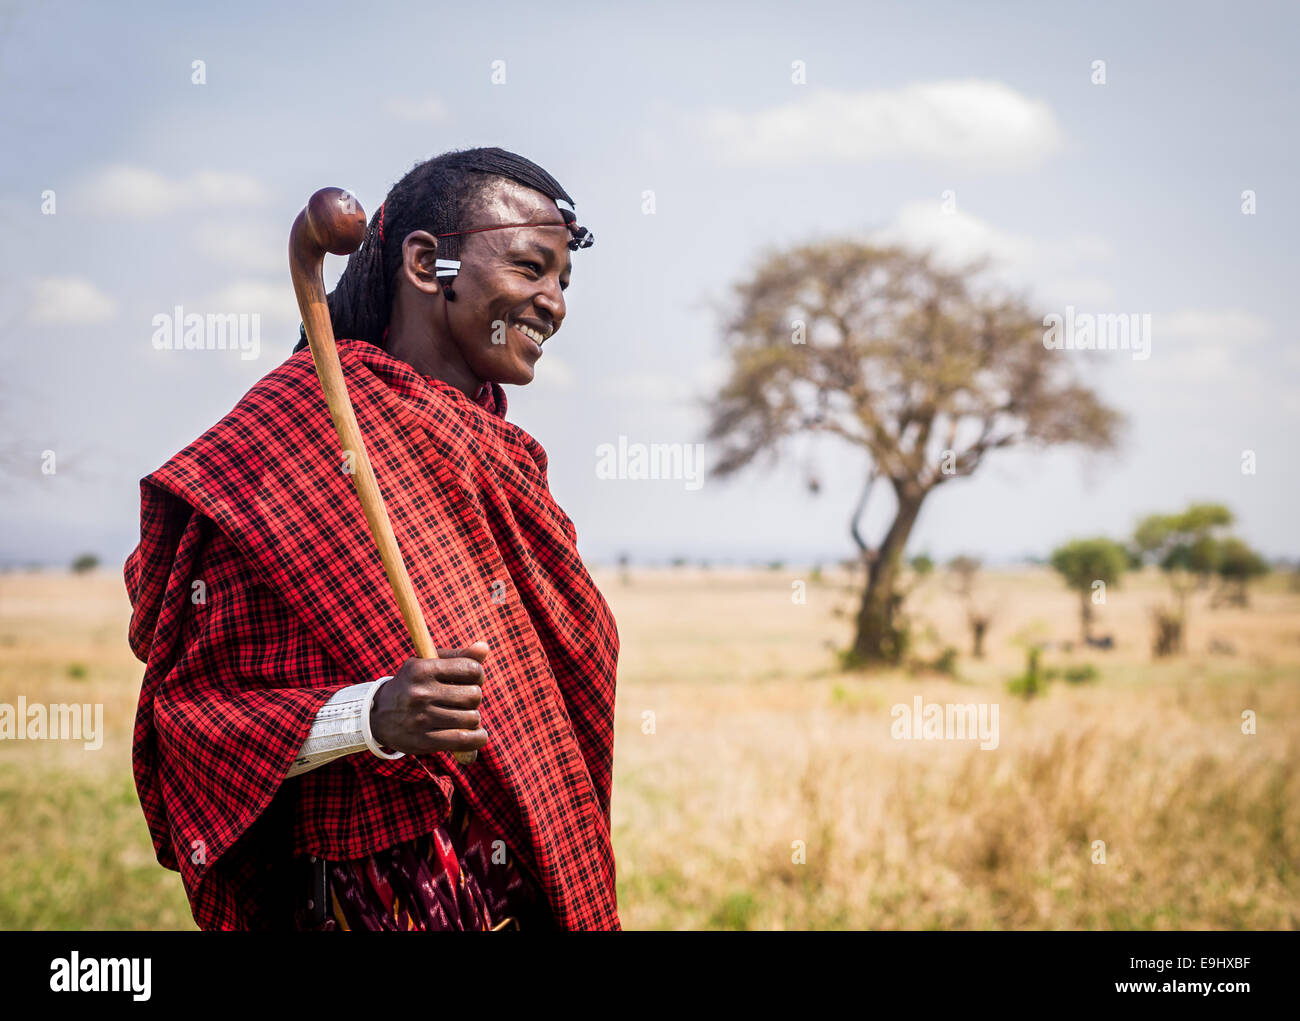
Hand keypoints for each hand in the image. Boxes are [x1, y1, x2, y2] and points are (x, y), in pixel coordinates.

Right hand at [370, 642, 488, 755]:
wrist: (377, 716)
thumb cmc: (412, 685)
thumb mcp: (427, 664)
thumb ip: (458, 656)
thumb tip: (484, 647)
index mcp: (422, 669)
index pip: (471, 669)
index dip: (478, 675)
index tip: (471, 680)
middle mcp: (421, 693)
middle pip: (473, 695)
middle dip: (474, 698)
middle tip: (463, 701)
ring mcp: (421, 718)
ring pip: (472, 718)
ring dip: (473, 719)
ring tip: (462, 717)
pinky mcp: (423, 741)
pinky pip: (464, 740)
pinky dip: (477, 738)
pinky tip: (475, 735)